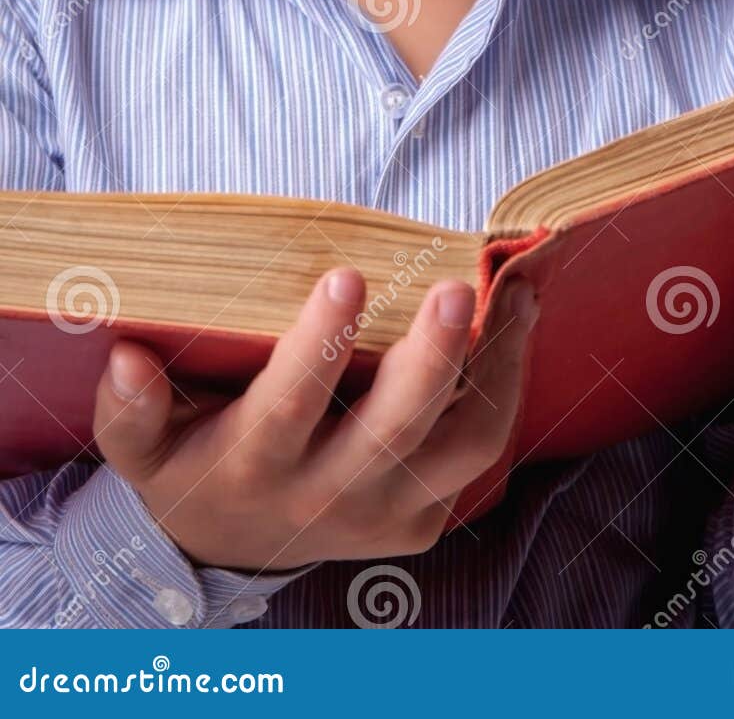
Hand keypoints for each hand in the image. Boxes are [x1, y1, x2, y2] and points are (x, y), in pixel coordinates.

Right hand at [92, 269, 537, 571]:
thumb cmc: (192, 463)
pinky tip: (515, 316)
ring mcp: (387, 512)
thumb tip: (124, 356)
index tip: (345, 277)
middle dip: (430, 358)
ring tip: (513, 293)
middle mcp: (327, 498)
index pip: (289, 410)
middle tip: (454, 286)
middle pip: (394, 433)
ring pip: (463, 445)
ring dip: (495, 367)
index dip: (318, 348)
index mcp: (253, 469)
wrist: (233, 548)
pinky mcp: (426, 516)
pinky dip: (505, 382)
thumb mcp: (144, 449)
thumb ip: (131, 410)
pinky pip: (480, 449)